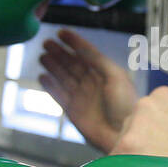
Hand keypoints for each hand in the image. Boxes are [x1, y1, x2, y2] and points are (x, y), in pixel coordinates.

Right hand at [38, 28, 139, 152]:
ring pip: (64, 77)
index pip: (87, 53)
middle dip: (60, 52)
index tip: (61, 32)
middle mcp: (92, 83)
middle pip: (72, 64)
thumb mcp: (115, 76)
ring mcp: (82, 97)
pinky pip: (58, 95)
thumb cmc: (125, 105)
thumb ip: (98, 61)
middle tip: (46, 42)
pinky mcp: (73, 111)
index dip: (74, 42)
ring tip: (42, 56)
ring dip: (53, 66)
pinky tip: (42, 76)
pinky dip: (50, 86)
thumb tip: (81, 48)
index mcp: (105, 73)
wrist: (122, 134)